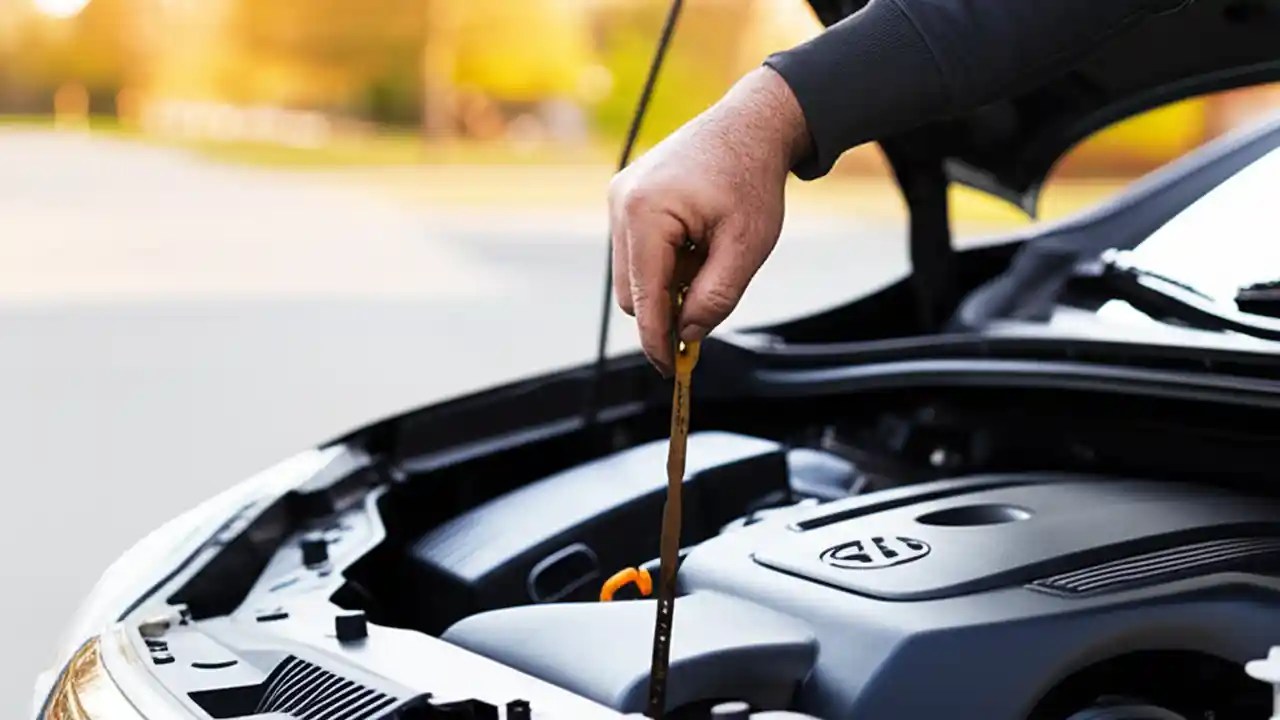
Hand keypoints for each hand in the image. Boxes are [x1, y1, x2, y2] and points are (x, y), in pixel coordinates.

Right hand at [608, 66, 810, 375]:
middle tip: (711, 300)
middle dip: (668, 307)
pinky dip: (665, 262)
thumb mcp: (747, 246)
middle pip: (633, 292)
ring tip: (709, 254)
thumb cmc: (752, 179)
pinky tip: (697, 241)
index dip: (657, 339)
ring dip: (669, 283)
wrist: (750, 124)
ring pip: (633, 275)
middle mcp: (621, 204)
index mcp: (646, 214)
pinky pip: (636, 252)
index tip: (670, 370)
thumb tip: (688, 336)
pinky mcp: (624, 197)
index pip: (644, 298)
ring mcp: (618, 198)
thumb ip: (717, 296)